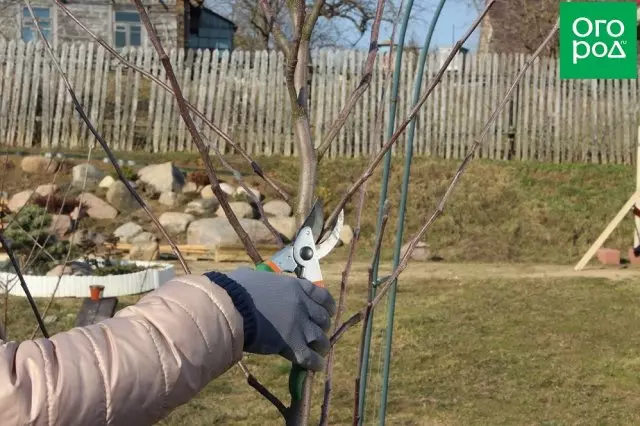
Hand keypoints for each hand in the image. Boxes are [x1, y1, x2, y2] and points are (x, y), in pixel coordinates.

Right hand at [207, 268, 335, 371]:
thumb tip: (251, 277)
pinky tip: (316, 367)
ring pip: (320, 338)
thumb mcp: (255, 277)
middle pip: (323, 318)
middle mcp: (302, 305)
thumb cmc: (237, 289)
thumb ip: (261, 279)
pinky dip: (315, 363)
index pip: (322, 295)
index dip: (328, 305)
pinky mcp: (291, 344)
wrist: (231, 307)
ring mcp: (299, 325)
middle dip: (323, 327)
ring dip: (321, 346)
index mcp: (295, 286)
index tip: (329, 311)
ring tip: (320, 352)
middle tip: (318, 332)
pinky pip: (310, 357)